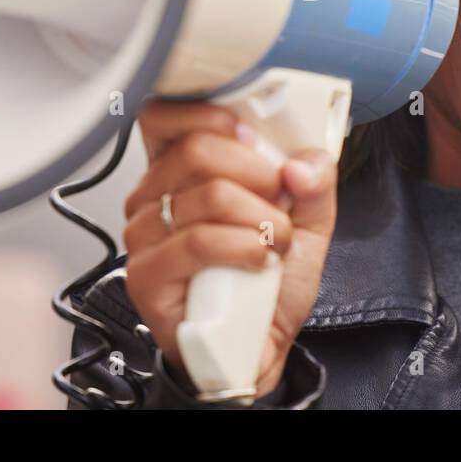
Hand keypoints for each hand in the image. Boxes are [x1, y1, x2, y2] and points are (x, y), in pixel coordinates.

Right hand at [123, 100, 338, 398]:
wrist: (256, 346)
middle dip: (258, 174)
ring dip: (262, 221)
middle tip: (279, 202)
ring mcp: (145, 235)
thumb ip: (315, 183)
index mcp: (180, 169)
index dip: (208, 115)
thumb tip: (304, 161)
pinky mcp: (146, 274)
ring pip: (208, 196)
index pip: (165, 115)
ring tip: (275, 242)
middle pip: (197, 150)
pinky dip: (245, 248)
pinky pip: (200, 242)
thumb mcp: (306, 223)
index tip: (251, 135)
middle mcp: (153, 195)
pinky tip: (258, 262)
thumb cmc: (266, 282)